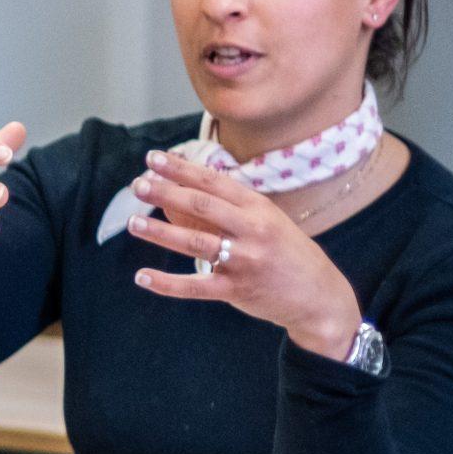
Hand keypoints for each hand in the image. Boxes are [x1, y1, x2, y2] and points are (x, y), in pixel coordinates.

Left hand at [127, 151, 361, 357]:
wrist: (319, 295)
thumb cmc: (285, 251)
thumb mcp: (265, 220)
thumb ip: (228, 206)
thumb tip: (183, 189)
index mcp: (258, 207)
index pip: (213, 182)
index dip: (181, 169)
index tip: (153, 158)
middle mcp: (252, 230)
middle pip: (202, 206)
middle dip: (167, 193)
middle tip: (137, 185)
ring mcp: (244, 261)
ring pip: (195, 243)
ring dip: (161, 232)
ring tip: (133, 223)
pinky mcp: (237, 290)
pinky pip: (196, 286)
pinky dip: (167, 283)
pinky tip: (141, 276)